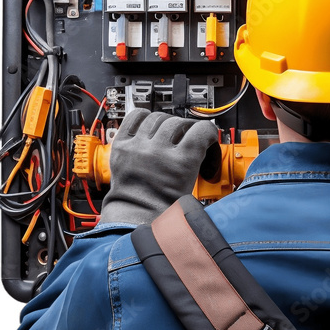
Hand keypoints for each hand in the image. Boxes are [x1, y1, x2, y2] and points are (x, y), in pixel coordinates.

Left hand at [99, 109, 218, 223]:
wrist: (136, 212)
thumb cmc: (162, 205)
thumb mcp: (190, 183)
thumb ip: (196, 157)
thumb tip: (200, 138)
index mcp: (180, 164)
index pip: (201, 130)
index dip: (207, 131)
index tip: (205, 135)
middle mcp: (158, 152)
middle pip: (179, 122)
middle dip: (186, 128)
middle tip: (186, 137)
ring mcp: (138, 147)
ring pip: (158, 117)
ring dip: (166, 122)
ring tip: (167, 133)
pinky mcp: (122, 145)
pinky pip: (135, 117)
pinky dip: (144, 117)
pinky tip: (149, 125)